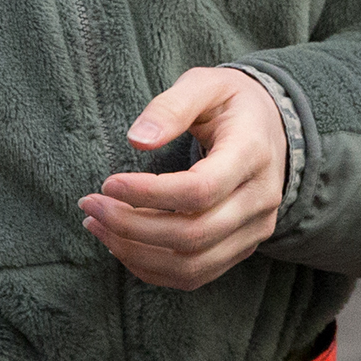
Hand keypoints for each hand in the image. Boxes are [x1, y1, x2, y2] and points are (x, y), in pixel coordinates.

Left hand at [79, 67, 286, 290]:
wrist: (271, 128)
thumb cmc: (231, 102)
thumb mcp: (205, 84)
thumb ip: (171, 106)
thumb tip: (137, 139)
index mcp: (252, 153)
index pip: (200, 190)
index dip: (148, 193)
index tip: (108, 183)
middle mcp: (260, 199)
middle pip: (193, 235)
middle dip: (131, 227)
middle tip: (89, 205)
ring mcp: (254, 230)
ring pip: (192, 265)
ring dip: (135, 253)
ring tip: (97, 225)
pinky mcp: (242, 248)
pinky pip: (195, 275)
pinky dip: (151, 268)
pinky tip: (121, 243)